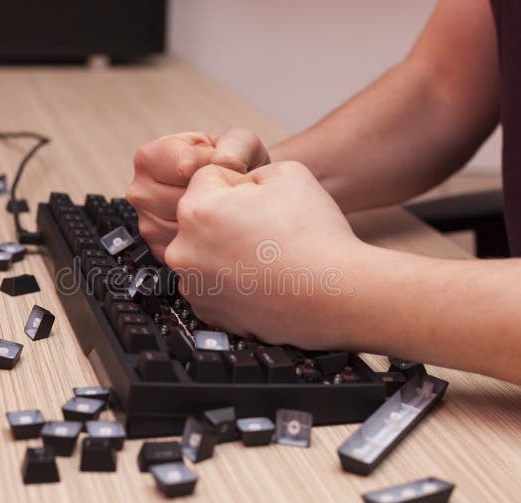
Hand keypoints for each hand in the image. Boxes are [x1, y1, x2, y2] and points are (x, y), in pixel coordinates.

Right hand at [127, 129, 269, 259]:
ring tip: (217, 206)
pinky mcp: (160, 250)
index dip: (214, 168)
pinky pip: (188, 251)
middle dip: (213, 197)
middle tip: (222, 190)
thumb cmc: (232, 164)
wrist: (234, 192)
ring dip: (211, 221)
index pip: (186, 168)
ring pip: (187, 228)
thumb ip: (234, 145)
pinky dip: (207, 242)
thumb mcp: (239, 141)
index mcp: (149, 158)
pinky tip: (213, 226)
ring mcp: (147, 224)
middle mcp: (140, 193)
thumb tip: (225, 164)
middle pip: (186, 202)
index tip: (220, 168)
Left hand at [165, 161, 367, 347]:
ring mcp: (193, 287)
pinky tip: (263, 280)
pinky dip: (232, 281)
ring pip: (206, 251)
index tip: (266, 204)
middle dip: (228, 217)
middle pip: (201, 217)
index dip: (241, 184)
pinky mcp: (208, 313)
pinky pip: (213, 284)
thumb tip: (233, 186)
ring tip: (268, 258)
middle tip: (269, 231)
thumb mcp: (285, 171)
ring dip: (228, 250)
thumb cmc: (314, 234)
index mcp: (196, 210)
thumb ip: (246, 170)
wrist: (336, 295)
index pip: (208, 178)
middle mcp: (183, 251)